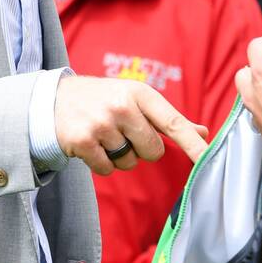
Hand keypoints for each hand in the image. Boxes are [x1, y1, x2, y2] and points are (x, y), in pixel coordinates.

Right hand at [55, 75, 208, 176]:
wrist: (53, 99)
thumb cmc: (104, 100)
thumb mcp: (136, 99)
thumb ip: (168, 119)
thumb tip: (203, 133)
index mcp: (140, 93)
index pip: (173, 122)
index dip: (192, 143)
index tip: (208, 157)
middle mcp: (122, 105)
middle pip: (153, 151)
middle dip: (141, 149)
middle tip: (122, 132)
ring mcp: (101, 123)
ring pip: (129, 162)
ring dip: (119, 157)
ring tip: (104, 136)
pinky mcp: (82, 141)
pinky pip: (107, 169)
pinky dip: (101, 164)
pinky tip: (91, 145)